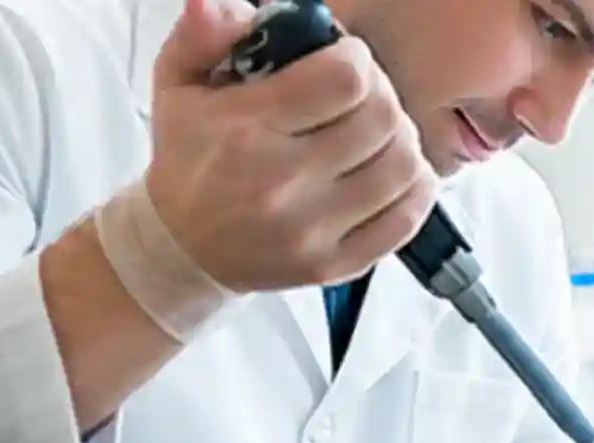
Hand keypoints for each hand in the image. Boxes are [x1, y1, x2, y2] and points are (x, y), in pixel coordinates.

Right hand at [145, 0, 437, 291]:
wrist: (182, 247)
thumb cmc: (191, 160)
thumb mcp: (178, 85)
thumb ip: (204, 34)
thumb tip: (211, 3)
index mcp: (246, 130)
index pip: (344, 80)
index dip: (357, 58)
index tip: (345, 60)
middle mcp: (281, 184)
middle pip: (383, 119)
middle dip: (383, 95)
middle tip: (365, 96)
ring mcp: (312, 231)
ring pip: (404, 167)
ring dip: (402, 139)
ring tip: (379, 134)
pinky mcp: (335, 265)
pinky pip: (407, 219)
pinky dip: (415, 187)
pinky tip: (393, 172)